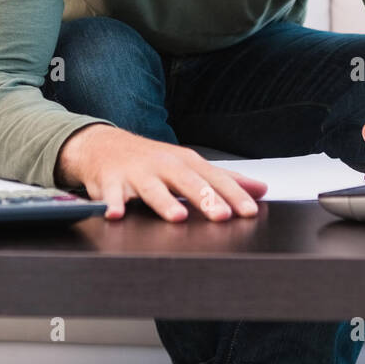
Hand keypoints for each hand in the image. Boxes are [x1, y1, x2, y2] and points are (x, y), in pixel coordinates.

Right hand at [55, 123, 267, 221]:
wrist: (103, 146)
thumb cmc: (151, 161)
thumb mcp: (189, 165)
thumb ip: (224, 180)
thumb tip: (261, 188)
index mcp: (186, 163)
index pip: (215, 179)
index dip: (234, 195)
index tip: (250, 211)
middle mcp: (163, 166)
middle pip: (187, 182)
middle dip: (205, 198)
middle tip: (222, 216)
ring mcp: (137, 174)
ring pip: (152, 189)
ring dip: (164, 203)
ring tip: (177, 217)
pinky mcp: (110, 183)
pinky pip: (111, 196)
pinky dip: (112, 205)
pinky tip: (115, 215)